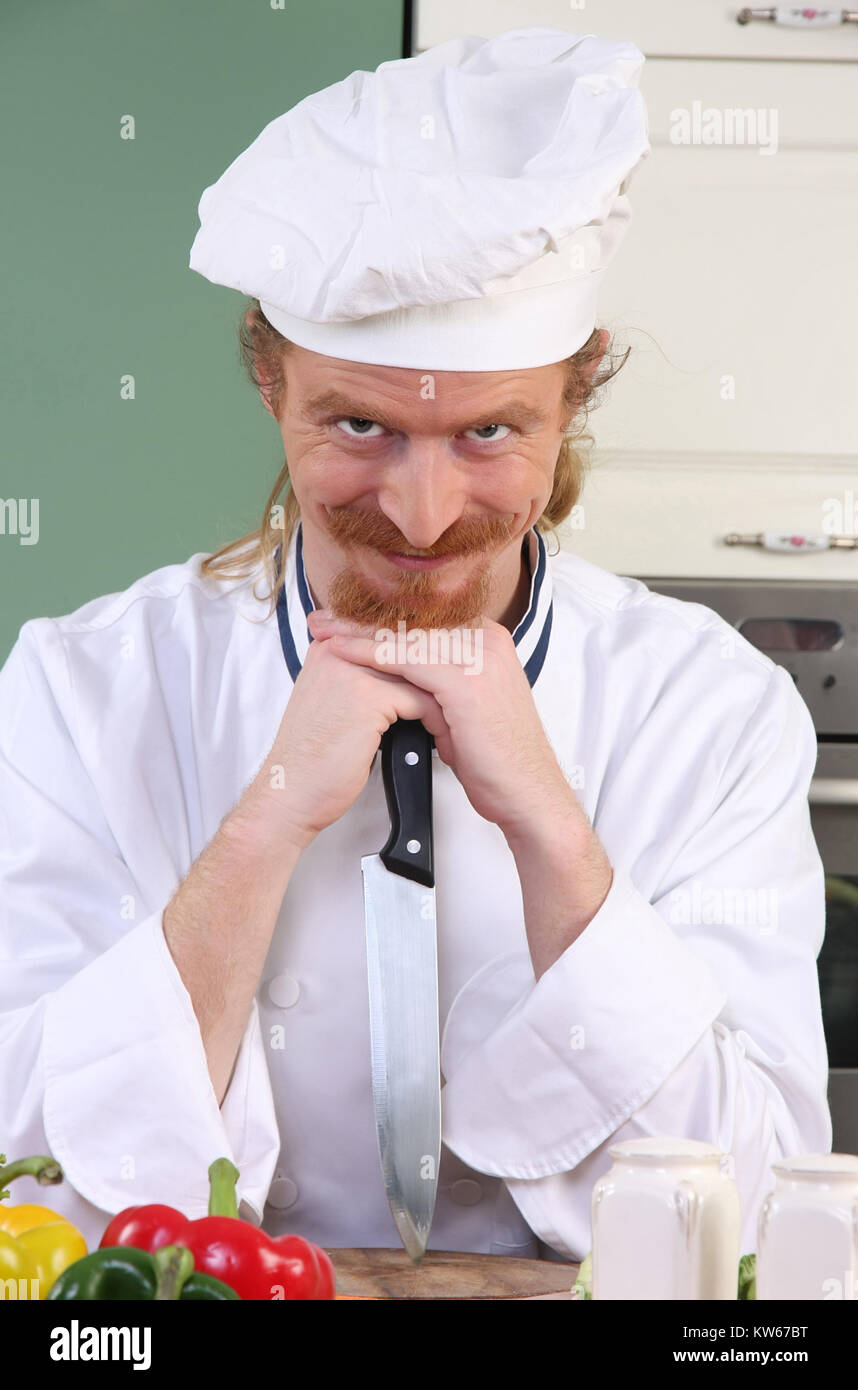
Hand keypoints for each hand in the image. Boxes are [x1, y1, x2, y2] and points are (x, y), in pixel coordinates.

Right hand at [235, 627, 446, 851]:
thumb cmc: (315, 759)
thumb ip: (365, 678)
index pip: (394, 636)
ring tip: (460, 721)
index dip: (427, 657)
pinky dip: (439, 721)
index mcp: (331, 646)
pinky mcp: (368, 696)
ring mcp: (352, 669)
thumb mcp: (337, 705)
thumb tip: (408, 674)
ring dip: (445, 698)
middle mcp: (339, 649)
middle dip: (442, 675)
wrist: (292, 792)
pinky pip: (423, 699)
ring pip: (422, 672)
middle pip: (411, 648)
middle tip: (465, 699)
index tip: (452, 678)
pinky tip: (446, 739)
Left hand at [307, 609, 585, 845]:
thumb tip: (403, 681)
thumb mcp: (463, 709)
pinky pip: (407, 660)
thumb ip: (439, 685)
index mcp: (488, 642)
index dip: (377, 619)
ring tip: (321, 633)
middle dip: (360, 620)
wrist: (527, 795)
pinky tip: (341, 653)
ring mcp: (480, 658)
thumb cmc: (496, 761)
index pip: (423, 621)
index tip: (340, 621)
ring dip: (357, 633)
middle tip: (321, 620)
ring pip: (404, 636)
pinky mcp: (468, 682)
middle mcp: (488, 641)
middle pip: (411, 622)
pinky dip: (369, 654)